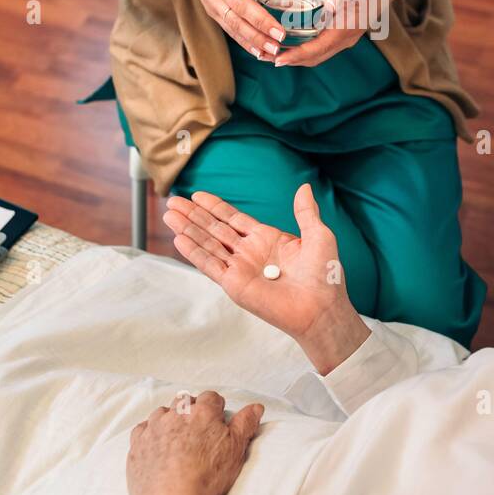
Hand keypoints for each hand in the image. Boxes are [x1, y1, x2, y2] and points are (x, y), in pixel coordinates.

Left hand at [124, 390, 263, 494]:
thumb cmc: (206, 476)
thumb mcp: (236, 450)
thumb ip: (245, 424)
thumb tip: (255, 407)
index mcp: (202, 412)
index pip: (211, 398)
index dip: (216, 409)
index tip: (218, 421)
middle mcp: (176, 413)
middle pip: (185, 401)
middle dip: (192, 411)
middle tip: (198, 431)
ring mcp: (154, 427)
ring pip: (162, 412)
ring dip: (169, 420)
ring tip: (177, 439)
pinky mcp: (138, 444)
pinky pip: (142, 429)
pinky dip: (149, 433)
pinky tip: (157, 445)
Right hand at [164, 183, 369, 372]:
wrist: (322, 307)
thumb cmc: (324, 275)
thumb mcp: (318, 236)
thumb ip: (306, 212)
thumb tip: (304, 187)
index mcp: (267, 239)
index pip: (234, 219)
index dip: (215, 207)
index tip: (197, 195)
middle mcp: (249, 253)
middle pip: (214, 229)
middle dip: (194, 215)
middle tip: (172, 201)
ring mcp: (240, 269)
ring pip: (208, 244)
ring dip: (188, 229)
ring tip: (169, 214)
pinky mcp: (235, 285)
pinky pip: (210, 265)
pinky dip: (194, 252)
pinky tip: (179, 239)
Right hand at [180, 0, 290, 59]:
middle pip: (237, 3)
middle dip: (259, 20)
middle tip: (280, 34)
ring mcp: (212, 0)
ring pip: (233, 21)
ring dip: (254, 38)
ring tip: (274, 49)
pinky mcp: (212, 13)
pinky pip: (229, 30)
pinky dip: (245, 43)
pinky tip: (261, 53)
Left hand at [273, 0, 385, 67]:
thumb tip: (327, 5)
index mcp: (348, 26)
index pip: (319, 47)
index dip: (297, 55)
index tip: (277, 59)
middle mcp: (346, 37)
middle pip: (314, 57)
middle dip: (289, 60)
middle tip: (263, 56)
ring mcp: (345, 37)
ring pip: (316, 55)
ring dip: (294, 57)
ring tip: (269, 53)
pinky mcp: (342, 33)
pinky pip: (320, 47)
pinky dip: (302, 50)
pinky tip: (287, 43)